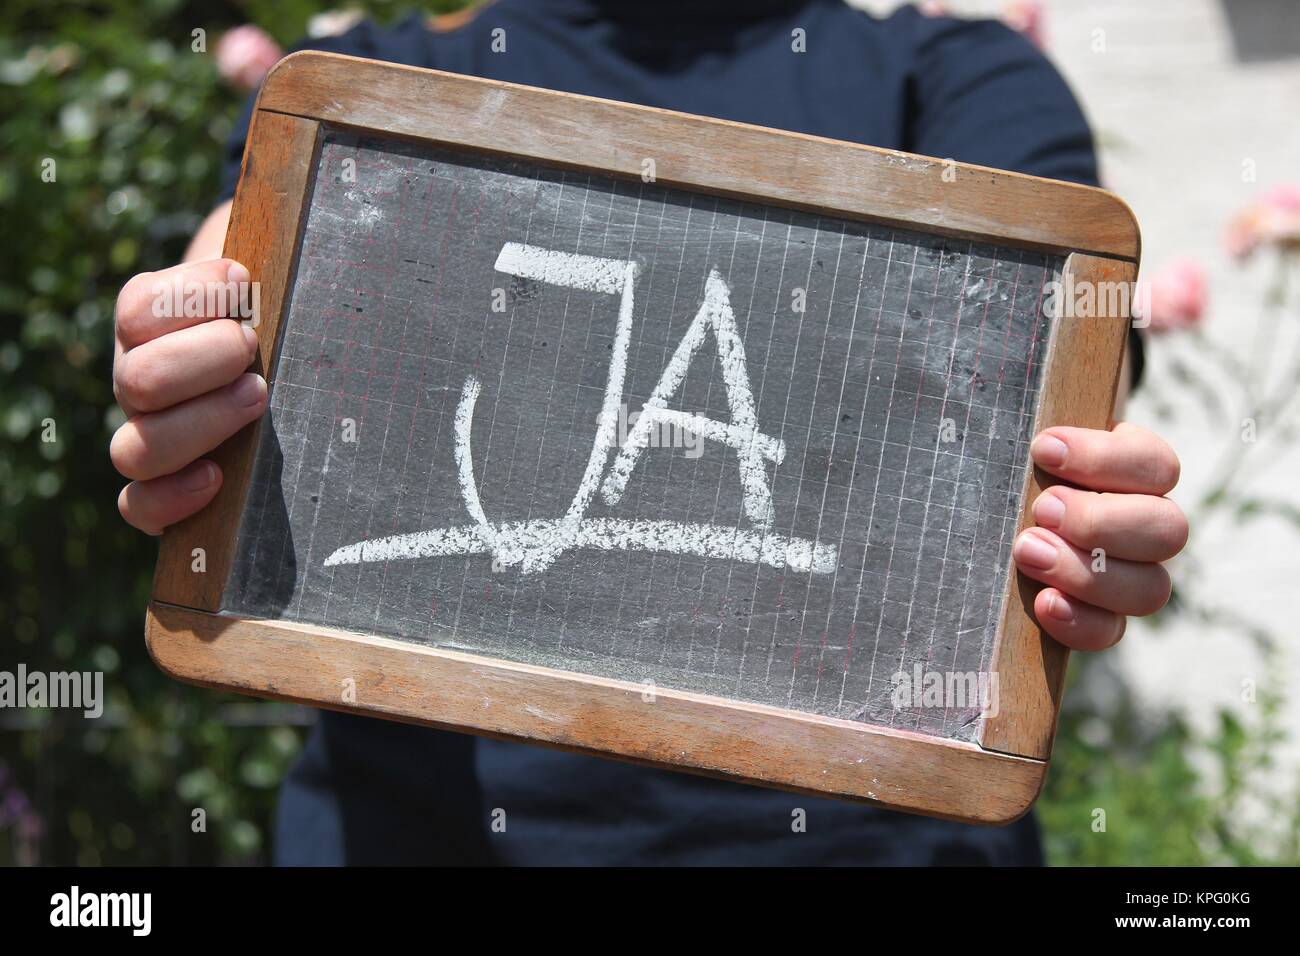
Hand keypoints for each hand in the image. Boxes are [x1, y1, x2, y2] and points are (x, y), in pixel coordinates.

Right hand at [111, 258, 267, 533]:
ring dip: (201, 424)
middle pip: (138, 381)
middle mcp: (138, 383)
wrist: (280, 365)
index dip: (189, 295)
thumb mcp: (272, 288)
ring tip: (257, 399)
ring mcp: (146, 438)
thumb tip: (268, 273)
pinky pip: (140, 506)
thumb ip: (266, 276)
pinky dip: (173, 496)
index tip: (243, 283)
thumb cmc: (277, 321)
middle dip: (202, 360)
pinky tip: (218, 476)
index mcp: (149, 327)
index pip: (138, 309)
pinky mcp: (161, 488)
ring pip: (135, 451)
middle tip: (251, 346)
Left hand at [1013, 422, 1186, 651]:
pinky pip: (1110, 631)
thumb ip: (1035, 444)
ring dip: (1086, 572)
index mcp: (1136, 472)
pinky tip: (1044, 603)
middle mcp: (1145, 525)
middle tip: (1042, 510)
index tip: (1042, 450)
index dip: (1105, 459)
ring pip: (1150, 588)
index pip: (1156, 466)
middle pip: (1168, 531)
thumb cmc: (1008, 468)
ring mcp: (1130, 576)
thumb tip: (1030, 439)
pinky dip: (1080, 621)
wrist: (986, 511)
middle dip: (1100, 521)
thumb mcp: (1018, 444)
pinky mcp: (1102, 616)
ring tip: (1027, 551)